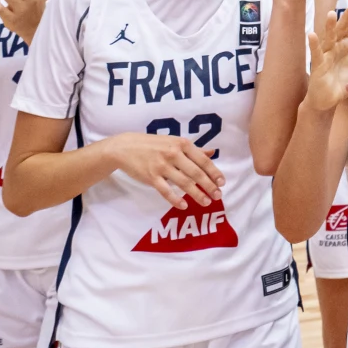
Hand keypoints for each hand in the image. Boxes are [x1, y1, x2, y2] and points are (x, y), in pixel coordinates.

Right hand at [107, 132, 224, 209]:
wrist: (125, 147)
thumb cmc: (153, 144)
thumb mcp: (174, 142)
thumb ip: (194, 150)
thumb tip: (212, 153)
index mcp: (182, 144)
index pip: (203, 160)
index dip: (214, 173)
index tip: (222, 183)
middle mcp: (173, 154)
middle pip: (196, 173)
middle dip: (209, 186)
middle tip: (218, 196)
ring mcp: (161, 166)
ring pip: (184, 183)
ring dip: (197, 194)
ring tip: (206, 202)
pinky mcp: (151, 177)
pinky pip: (166, 191)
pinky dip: (175, 199)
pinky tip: (184, 205)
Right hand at [306, 6, 347, 113]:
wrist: (329, 100)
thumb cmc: (343, 82)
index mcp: (343, 47)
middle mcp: (333, 49)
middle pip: (339, 30)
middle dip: (346, 18)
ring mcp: (325, 56)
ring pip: (327, 39)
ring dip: (329, 27)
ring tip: (331, 14)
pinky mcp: (317, 67)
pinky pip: (316, 55)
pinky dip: (314, 45)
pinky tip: (311, 35)